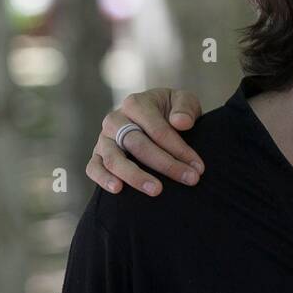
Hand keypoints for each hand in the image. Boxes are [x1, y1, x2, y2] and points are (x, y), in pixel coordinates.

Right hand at [86, 88, 204, 194]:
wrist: (157, 118)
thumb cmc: (172, 111)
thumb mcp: (184, 102)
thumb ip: (185, 108)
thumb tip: (181, 122)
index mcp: (136, 104)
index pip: (157, 129)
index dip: (179, 149)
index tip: (198, 167)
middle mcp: (115, 120)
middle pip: (137, 144)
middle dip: (166, 164)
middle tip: (189, 180)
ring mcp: (103, 139)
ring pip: (113, 159)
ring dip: (135, 176)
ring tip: (156, 190)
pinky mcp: (97, 155)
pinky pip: (93, 168)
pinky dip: (103, 179)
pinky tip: (118, 190)